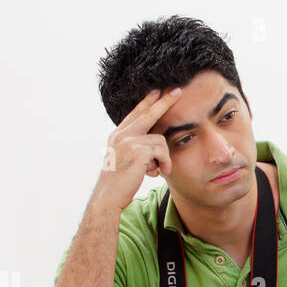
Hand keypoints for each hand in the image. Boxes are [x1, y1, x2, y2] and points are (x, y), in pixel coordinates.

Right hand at [93, 87, 183, 212]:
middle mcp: (121, 134)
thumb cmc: (120, 182)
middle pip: (148, 113)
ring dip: (163, 158)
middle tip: (178, 90)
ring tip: (156, 170)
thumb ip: (139, 148)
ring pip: (160, 140)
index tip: (157, 90)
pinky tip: (157, 173)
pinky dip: (164, 163)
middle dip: (165, 102)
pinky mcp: (138, 151)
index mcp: (118, 135)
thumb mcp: (127, 160)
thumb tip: (158, 144)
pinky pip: (162, 151)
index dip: (148, 102)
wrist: (109, 196)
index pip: (136, 113)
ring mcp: (129, 141)